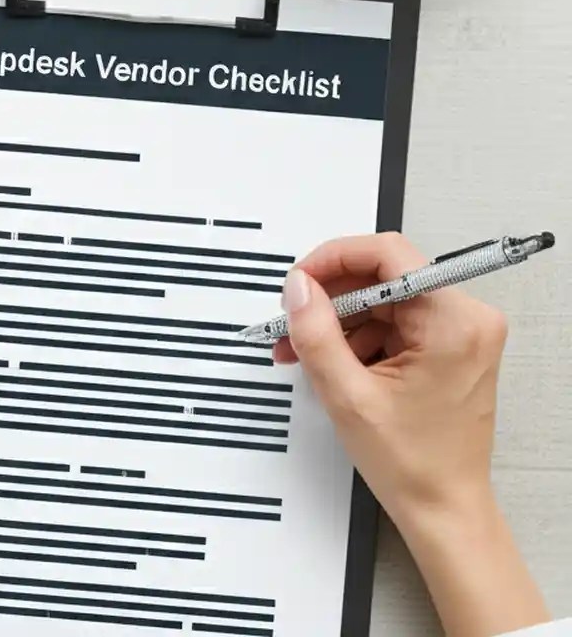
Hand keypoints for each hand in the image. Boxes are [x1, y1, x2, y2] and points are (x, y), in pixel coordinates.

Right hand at [276, 233, 547, 635]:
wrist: (442, 506)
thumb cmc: (414, 463)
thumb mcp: (347, 394)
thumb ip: (316, 333)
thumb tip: (299, 288)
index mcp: (454, 323)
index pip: (388, 255)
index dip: (334, 260)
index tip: (300, 281)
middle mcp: (468, 319)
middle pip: (384, 277)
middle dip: (330, 299)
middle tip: (292, 320)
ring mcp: (461, 332)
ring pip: (384, 301)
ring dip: (339, 322)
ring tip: (304, 353)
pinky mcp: (449, 346)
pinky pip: (394, 323)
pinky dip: (358, 338)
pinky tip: (332, 363)